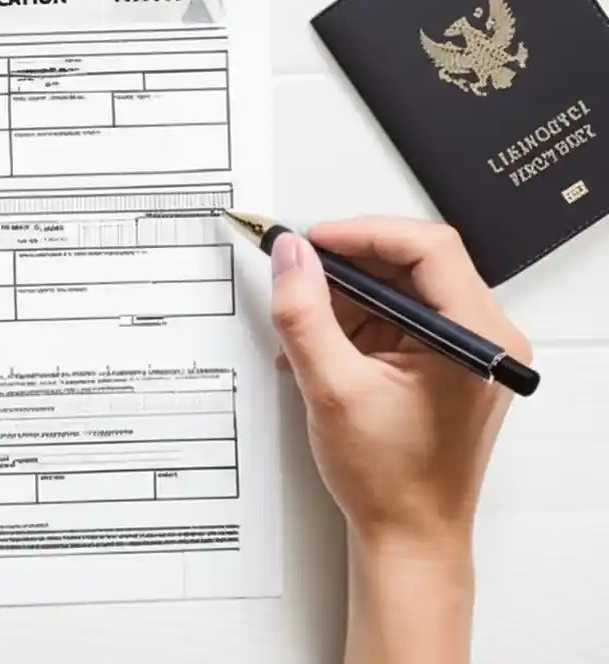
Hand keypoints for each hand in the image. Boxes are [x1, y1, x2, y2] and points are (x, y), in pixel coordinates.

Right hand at [268, 217, 530, 662]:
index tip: (312, 242)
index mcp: (476, 336)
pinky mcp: (442, 364)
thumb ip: (305, 316)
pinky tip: (320, 349)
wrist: (407, 536)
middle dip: (346, 269)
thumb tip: (290, 258)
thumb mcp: (333, 389)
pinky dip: (354, 326)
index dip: (362, 234)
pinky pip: (396, 321)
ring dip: (345, 301)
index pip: (428, 248)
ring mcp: (463, 350)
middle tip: (296, 275)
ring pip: (399, 291)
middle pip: (413, 265)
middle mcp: (481, 336)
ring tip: (303, 329)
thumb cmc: (390, 480)